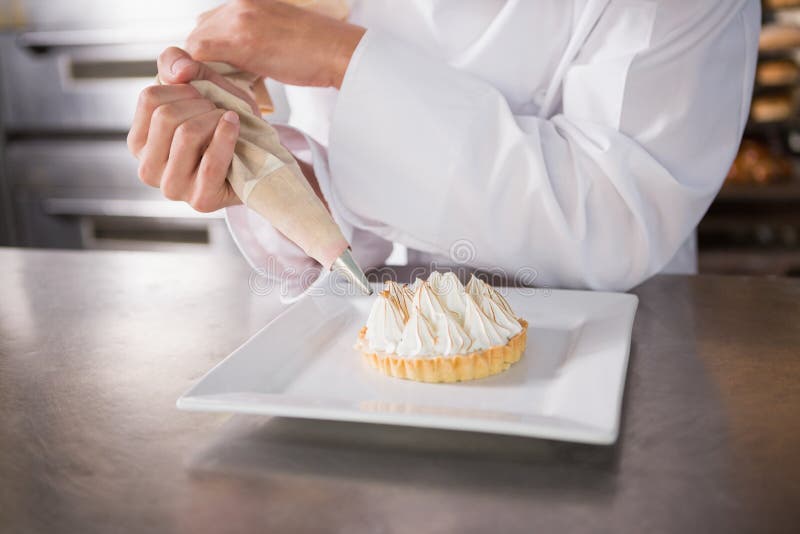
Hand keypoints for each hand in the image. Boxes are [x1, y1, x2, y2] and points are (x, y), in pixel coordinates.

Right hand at [127, 47, 260, 212]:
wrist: (259, 156)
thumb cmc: (224, 121)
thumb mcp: (199, 84)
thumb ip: (177, 63)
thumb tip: (178, 71)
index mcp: (139, 143)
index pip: (149, 98)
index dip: (182, 88)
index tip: (200, 95)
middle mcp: (148, 169)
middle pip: (166, 116)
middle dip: (200, 104)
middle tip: (216, 109)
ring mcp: (173, 188)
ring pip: (187, 135)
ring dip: (214, 119)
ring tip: (226, 120)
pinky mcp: (200, 201)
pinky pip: (211, 161)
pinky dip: (226, 135)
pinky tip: (234, 124)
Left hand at [186, 0, 365, 88]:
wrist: (340, 52)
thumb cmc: (318, 51)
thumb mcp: (278, 36)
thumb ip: (254, 40)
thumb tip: (238, 60)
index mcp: (249, 2)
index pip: (209, 23)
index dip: (208, 50)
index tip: (218, 70)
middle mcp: (238, 5)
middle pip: (198, 31)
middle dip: (203, 58)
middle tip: (218, 82)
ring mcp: (238, 19)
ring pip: (196, 45)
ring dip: (203, 67)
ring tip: (223, 87)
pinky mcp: (241, 40)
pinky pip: (203, 57)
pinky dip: (206, 75)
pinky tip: (225, 89)